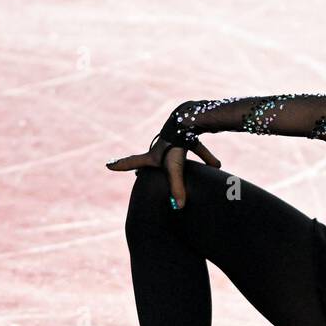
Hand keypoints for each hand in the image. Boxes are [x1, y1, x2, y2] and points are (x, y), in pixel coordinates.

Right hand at [105, 111, 220, 209]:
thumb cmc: (177, 144)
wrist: (189, 118)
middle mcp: (161, 146)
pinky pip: (196, 147)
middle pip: (151, 158)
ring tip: (179, 168)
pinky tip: (218, 166)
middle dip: (145, 166)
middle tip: (138, 172)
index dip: (121, 165)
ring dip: (178, 161)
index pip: (133, 163)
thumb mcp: (175, 169)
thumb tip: (178, 208)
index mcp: (152, 155)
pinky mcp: (188, 134)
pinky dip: (205, 157)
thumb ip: (177, 189)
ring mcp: (174, 138)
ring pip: (175, 153)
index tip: (108, 164)